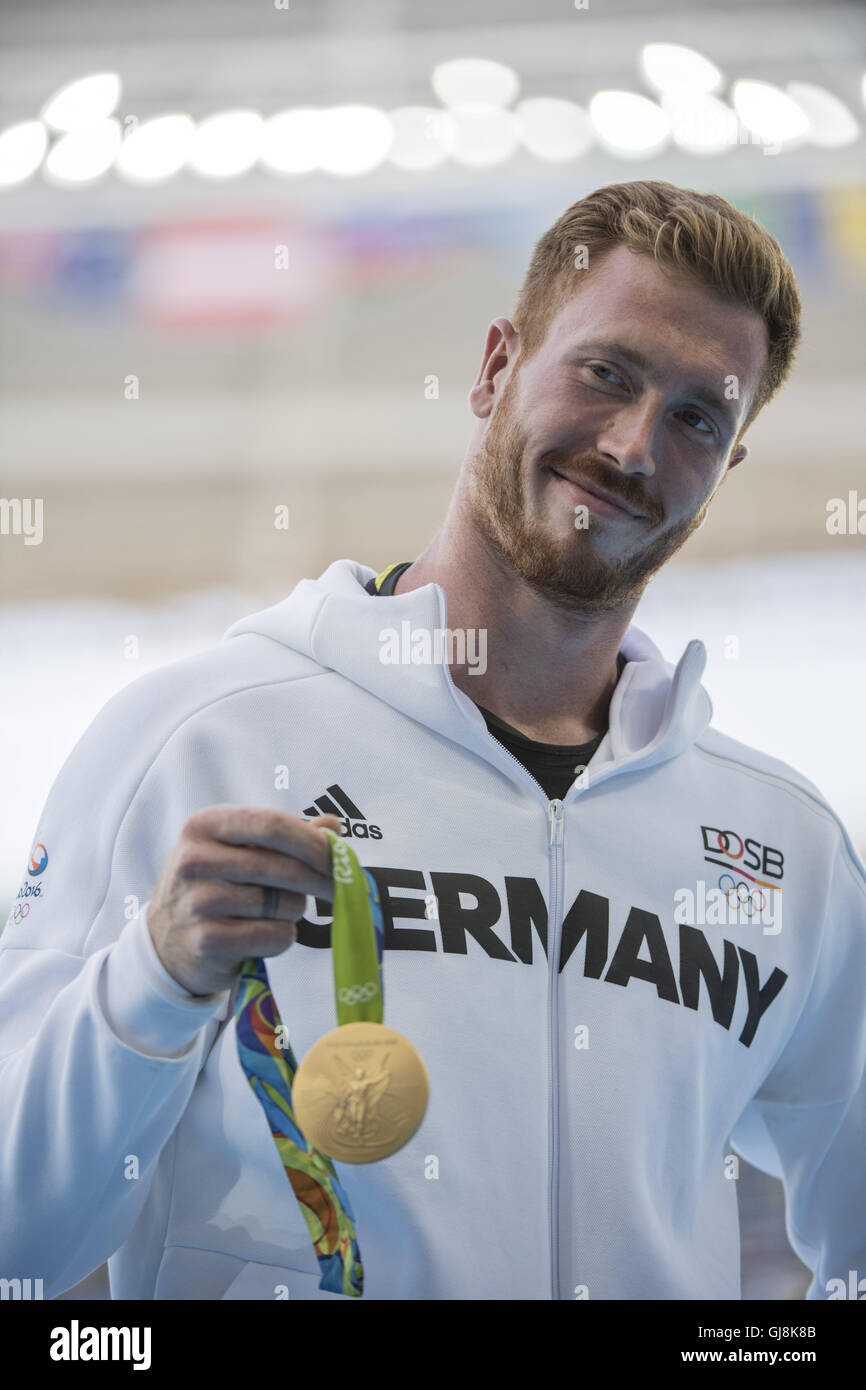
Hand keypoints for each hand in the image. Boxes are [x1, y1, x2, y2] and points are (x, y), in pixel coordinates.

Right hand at [146, 804, 341, 995]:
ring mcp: (198, 901)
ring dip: (294, 910)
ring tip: (275, 912)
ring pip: (285, 903)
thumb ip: (287, 835)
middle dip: (321, 879)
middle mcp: (195, 859)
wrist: (166, 943)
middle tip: (336, 888)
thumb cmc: (214, 886)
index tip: (338, 857)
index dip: (314, 842)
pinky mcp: (207, 941)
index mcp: (205, 824)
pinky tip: (264, 935)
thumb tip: (333, 826)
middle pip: (285, 866)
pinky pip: (276, 935)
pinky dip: (282, 937)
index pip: (273, 824)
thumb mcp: (239, 849)